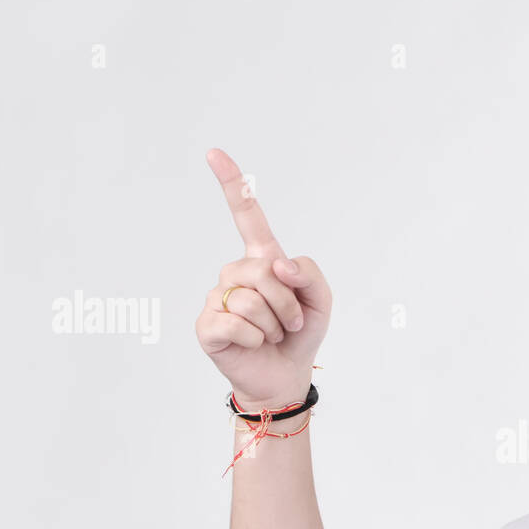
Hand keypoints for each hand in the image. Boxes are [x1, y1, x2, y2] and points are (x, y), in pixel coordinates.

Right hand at [195, 148, 333, 409]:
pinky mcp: (208, 325)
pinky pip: (236, 323)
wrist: (286, 375)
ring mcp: (219, 297)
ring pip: (252, 300)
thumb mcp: (321, 300)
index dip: (232, 184)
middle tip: (290, 323)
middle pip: (264, 271)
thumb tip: (277, 265)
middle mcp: (236, 273)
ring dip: (274, 324)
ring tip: (273, 335)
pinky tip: (254, 345)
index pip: (246, 216)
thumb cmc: (300, 334)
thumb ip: (308, 273)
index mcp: (262, 259)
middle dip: (288, 303)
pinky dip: (256, 339)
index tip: (213, 153)